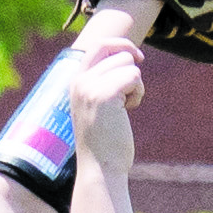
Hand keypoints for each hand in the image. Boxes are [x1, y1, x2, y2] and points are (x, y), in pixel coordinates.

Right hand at [68, 35, 146, 177]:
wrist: (100, 168)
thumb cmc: (104, 141)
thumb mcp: (98, 106)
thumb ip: (104, 82)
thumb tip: (128, 56)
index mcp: (74, 83)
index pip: (98, 45)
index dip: (120, 44)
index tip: (137, 58)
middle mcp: (78, 82)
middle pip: (116, 51)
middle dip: (131, 64)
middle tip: (135, 83)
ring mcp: (89, 87)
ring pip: (128, 63)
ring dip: (134, 84)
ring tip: (124, 108)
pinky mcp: (104, 94)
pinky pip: (134, 76)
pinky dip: (137, 93)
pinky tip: (128, 111)